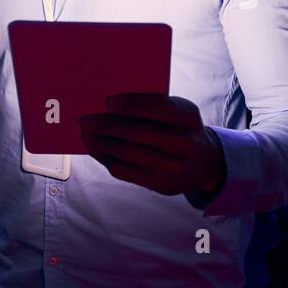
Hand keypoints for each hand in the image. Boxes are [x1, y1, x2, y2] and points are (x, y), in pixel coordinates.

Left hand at [79, 93, 224, 196]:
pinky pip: (127, 172)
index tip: (108, 102)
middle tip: (86, 120)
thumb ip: (151, 108)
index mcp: (188, 117)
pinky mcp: (163, 185)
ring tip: (87, 135)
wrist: (201, 164)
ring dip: (104, 143)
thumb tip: (108, 107)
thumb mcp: (176, 114)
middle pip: (140, 133)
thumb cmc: (178, 129)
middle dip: (109, 125)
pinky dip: (107, 159)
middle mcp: (186, 143)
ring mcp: (176, 168)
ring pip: (130, 154)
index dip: (133, 104)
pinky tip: (97, 150)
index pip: (160, 108)